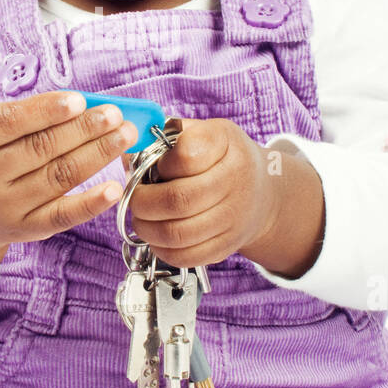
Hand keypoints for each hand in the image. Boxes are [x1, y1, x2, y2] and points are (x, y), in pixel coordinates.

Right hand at [0, 90, 137, 250]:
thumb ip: (23, 117)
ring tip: (123, 136)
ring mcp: (4, 207)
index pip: (8, 122)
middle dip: (83, 129)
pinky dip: (91, 202)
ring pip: (58, 177)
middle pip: (39, 149)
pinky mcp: (25, 229)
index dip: (46, 110)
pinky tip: (114, 188)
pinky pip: (63, 215)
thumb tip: (81, 106)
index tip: (79, 101)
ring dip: (97, 154)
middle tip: (113, 115)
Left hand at [123, 119, 324, 276]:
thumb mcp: (202, 131)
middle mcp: (235, 180)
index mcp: (225, 143)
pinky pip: (187, 256)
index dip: (159, 164)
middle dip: (143, 202)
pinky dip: (163, 249)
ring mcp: (233, 217)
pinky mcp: (227, 245)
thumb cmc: (221, 157)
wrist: (261, 191)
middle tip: (135, 198)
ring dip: (147, 228)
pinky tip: (158, 236)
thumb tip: (126, 153)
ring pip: (178, 233)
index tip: (154, 166)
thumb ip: (165, 137)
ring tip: (141, 218)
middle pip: (178, 200)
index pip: (185, 157)